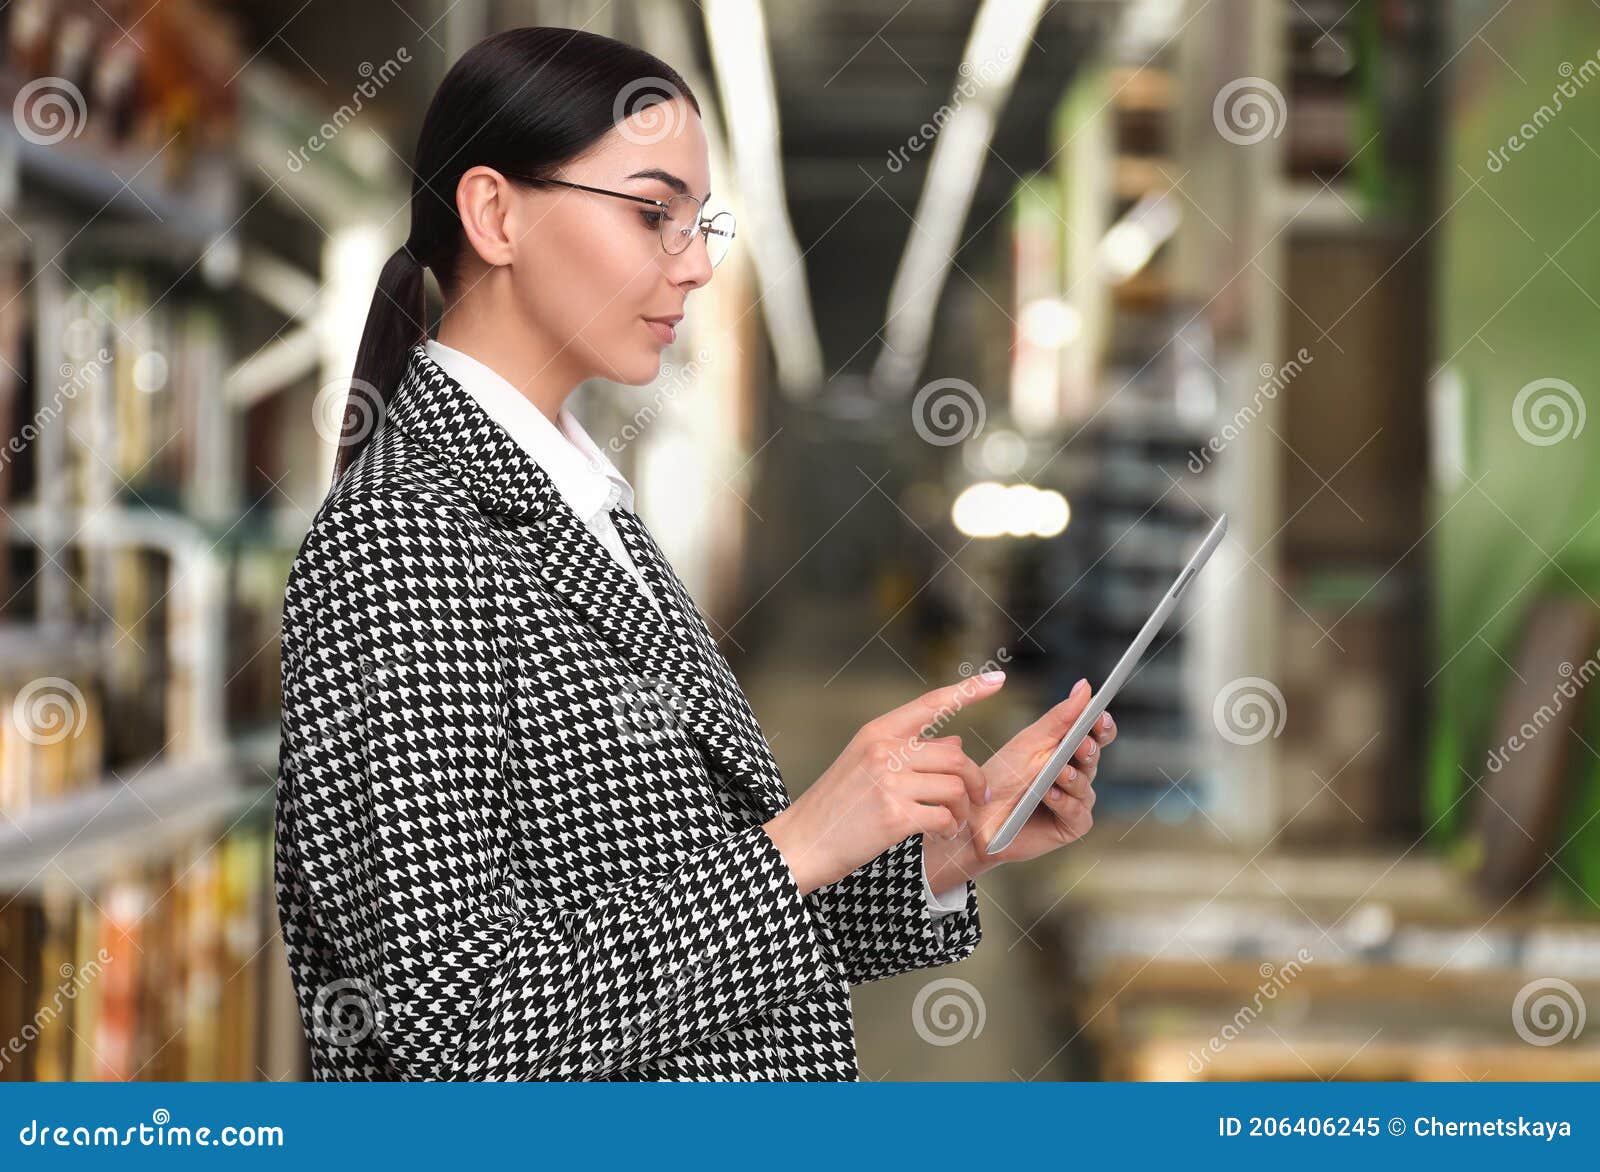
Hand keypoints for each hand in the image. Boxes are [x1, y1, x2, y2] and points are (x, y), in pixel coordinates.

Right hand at [763, 673, 1002, 894]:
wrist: (801, 842)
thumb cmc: (834, 807)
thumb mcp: (865, 765)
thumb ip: (909, 751)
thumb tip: (956, 737)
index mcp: (877, 733)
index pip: (931, 703)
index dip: (968, 690)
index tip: (997, 679)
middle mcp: (884, 751)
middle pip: (955, 755)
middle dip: (974, 780)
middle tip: (977, 798)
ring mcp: (888, 782)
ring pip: (955, 787)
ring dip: (962, 809)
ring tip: (951, 822)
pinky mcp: (894, 815)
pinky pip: (945, 816)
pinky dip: (949, 829)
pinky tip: (939, 835)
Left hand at [975, 678, 1112, 864]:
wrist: (976, 816)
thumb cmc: (1001, 777)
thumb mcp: (1030, 743)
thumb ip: (1060, 718)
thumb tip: (1085, 685)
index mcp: (1067, 750)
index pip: (1095, 734)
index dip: (1101, 725)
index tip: (1100, 716)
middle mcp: (1075, 774)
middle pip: (1093, 757)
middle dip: (1087, 750)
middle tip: (1081, 744)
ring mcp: (1074, 801)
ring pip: (1086, 786)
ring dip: (1072, 778)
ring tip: (1058, 772)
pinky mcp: (1070, 825)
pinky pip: (1078, 813)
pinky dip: (1064, 802)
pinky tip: (1049, 794)